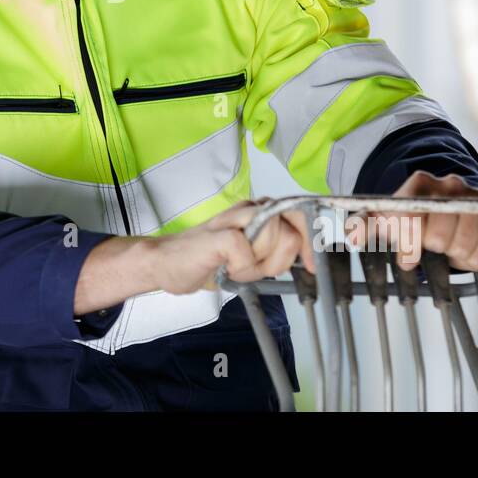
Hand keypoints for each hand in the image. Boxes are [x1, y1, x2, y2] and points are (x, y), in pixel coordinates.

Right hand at [149, 198, 313, 294]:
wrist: (166, 263)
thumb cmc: (207, 260)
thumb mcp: (252, 259)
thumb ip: (277, 253)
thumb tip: (309, 259)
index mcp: (260, 212)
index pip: (301, 216)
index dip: (311, 243)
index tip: (312, 267)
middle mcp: (250, 209)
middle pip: (292, 233)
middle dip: (279, 261)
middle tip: (253, 269)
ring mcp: (235, 219)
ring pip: (274, 239)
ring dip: (257, 267)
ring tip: (234, 267)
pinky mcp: (220, 234)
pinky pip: (247, 253)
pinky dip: (240, 269)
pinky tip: (225, 268)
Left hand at [347, 171, 477, 271]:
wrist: (446, 203)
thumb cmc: (410, 216)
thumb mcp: (383, 217)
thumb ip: (363, 225)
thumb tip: (352, 237)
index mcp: (418, 184)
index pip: (410, 219)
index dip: (408, 246)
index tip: (406, 260)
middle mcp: (449, 186)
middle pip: (438, 236)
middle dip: (431, 249)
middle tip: (430, 247)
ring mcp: (475, 198)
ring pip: (463, 244)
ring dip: (453, 255)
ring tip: (447, 248)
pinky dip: (475, 259)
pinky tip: (465, 253)